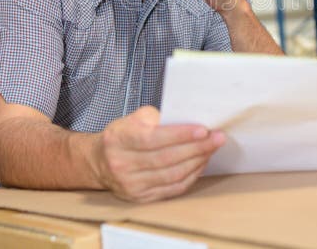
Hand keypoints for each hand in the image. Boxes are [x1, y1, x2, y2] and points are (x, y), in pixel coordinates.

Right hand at [90, 106, 224, 202]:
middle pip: (166, 158)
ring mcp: (131, 185)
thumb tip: (188, 120)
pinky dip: (191, 176)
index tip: (203, 130)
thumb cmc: (122, 136)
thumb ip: (156, 118)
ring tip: (212, 149)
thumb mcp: (132, 119)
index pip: (153, 139)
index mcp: (119, 140)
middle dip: (197, 148)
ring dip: (197, 161)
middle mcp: (122, 164)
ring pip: (172, 175)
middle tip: (217, 138)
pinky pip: (173, 188)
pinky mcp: (141, 198)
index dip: (180, 135)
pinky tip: (200, 163)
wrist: (99, 162)